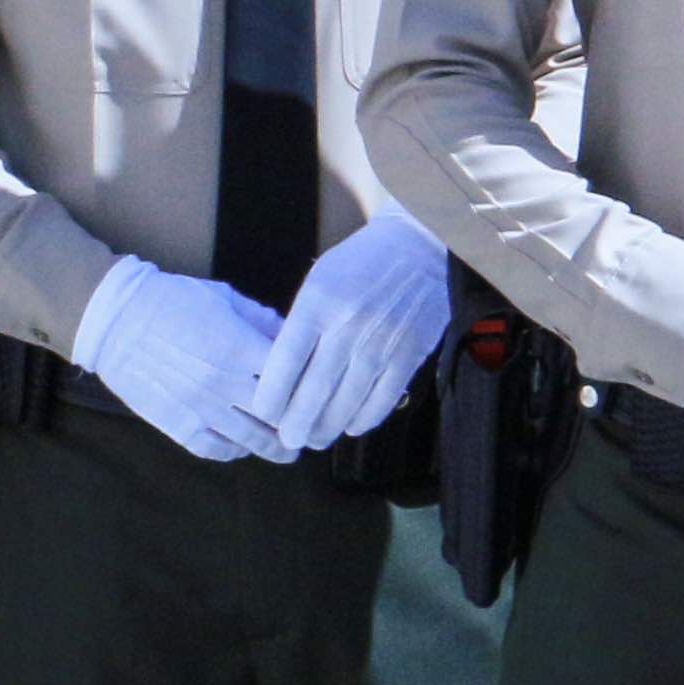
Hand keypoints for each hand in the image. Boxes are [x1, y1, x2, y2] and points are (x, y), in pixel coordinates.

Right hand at [73, 255, 293, 463]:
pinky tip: (244, 448)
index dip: (313, 385)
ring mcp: (202, 409)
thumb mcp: (224, 298)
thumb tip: (292, 335)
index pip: (296, 376)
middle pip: (281, 416)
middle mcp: (227, 383)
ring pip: (253, 440)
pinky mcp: (179, 426)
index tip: (323, 391)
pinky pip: (216, 449)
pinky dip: (235, 452)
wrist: (116, 320)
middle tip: (315, 428)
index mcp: (242, 348)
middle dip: (302, 423)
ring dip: (277, 448)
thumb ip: (262, 320)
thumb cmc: (172, 300)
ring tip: (290, 450)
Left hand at [249, 210, 456, 451]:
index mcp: (318, 303)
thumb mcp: (319, 281)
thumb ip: (301, 324)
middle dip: (295, 424)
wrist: (420, 245)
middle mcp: (348, 325)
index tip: (263, 413)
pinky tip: (350, 425)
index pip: (285, 362)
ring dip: (327, 428)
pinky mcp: (409, 353)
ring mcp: (381, 343)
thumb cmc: (361, 263)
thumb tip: (282, 374)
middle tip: (287, 440)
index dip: (271, 396)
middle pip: (313, 391)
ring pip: (347, 402)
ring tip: (314, 439)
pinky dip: (364, 419)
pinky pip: (381, 399)